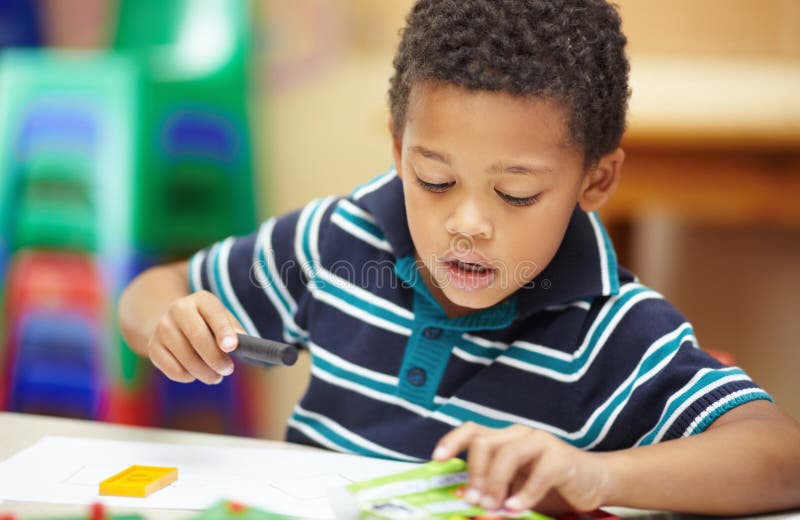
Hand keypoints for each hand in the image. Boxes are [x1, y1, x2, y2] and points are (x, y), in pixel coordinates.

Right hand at [146, 290, 244, 383]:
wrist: (173, 323)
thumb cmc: (207, 324)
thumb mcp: (222, 319)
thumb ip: (233, 329)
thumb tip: (241, 342)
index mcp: (201, 299)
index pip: (213, 313)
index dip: (223, 330)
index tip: (232, 347)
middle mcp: (178, 309)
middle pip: (198, 338)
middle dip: (216, 359)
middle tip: (227, 370)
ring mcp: (162, 328)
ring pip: (187, 358)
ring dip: (205, 373)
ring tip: (215, 376)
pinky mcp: (153, 347)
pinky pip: (174, 371)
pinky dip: (189, 377)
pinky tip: (195, 373)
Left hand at [432, 423, 610, 513]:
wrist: (594, 481)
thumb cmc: (550, 486)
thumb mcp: (514, 488)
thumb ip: (493, 490)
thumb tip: (469, 504)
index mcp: (505, 439)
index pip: (472, 431)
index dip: (452, 441)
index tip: (437, 459)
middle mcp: (519, 435)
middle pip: (485, 443)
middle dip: (475, 473)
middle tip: (473, 500)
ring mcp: (541, 443)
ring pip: (507, 453)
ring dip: (495, 483)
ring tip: (493, 506)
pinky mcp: (561, 458)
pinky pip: (539, 474)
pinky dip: (524, 494)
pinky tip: (516, 508)